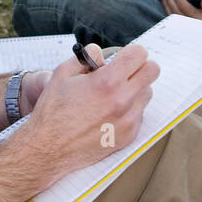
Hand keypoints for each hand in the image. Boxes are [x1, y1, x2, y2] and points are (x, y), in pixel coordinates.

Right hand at [12, 43, 158, 185]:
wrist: (48, 149)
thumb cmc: (53, 111)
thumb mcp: (62, 74)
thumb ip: (86, 56)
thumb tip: (101, 53)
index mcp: (108, 82)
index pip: (140, 54)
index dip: (131, 52)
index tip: (123, 57)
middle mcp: (123, 100)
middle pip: (152, 71)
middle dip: (139, 67)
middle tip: (124, 72)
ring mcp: (128, 120)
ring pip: (147, 93)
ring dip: (135, 89)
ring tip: (112, 95)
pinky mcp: (128, 136)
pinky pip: (139, 114)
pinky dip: (129, 110)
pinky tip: (108, 114)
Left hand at [161, 0, 201, 24]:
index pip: (187, 11)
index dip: (179, 0)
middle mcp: (194, 24)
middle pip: (177, 14)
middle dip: (170, 0)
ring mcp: (188, 24)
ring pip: (173, 16)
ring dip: (167, 3)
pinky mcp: (184, 21)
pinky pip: (173, 16)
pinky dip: (167, 7)